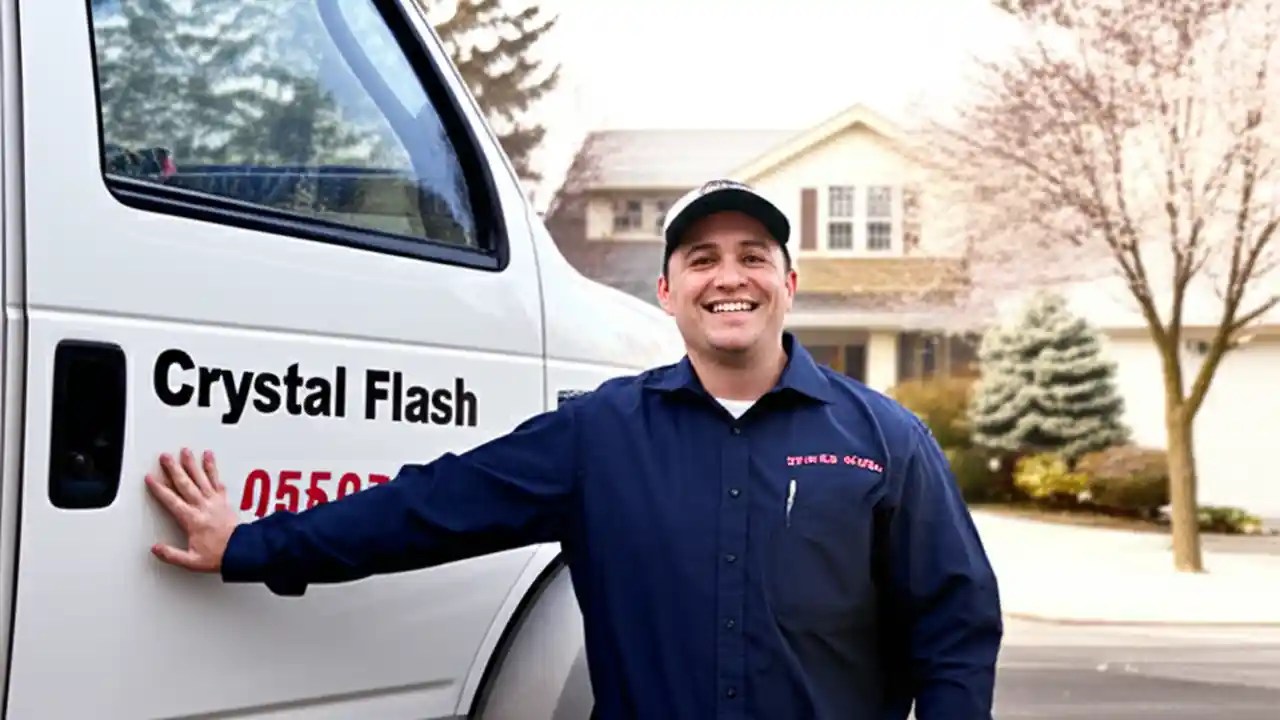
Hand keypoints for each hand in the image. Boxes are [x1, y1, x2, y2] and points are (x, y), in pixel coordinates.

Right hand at [145, 448, 239, 572]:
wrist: (243, 550)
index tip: (150, 478)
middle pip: (185, 484)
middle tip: (165, 456)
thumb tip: (156, 548)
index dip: (159, 489)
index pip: (171, 500)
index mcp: (192, 520)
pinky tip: (209, 458)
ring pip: (200, 478)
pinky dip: (212, 469)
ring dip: (192, 464)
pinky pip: (217, 481)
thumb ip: (171, 555)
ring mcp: (214, 501)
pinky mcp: (223, 500)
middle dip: (173, 469)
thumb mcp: (191, 561)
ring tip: (186, 451)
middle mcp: (202, 507)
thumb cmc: (219, 555)